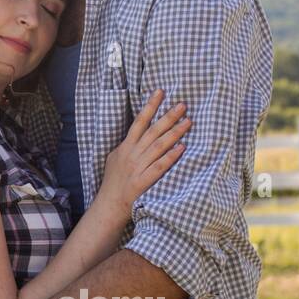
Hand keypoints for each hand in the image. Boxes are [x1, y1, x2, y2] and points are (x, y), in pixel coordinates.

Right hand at [96, 89, 190, 221]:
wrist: (109, 205)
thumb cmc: (113, 183)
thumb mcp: (114, 159)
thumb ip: (126, 147)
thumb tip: (137, 135)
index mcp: (125, 147)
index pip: (139, 122)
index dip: (150, 106)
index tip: (161, 92)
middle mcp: (132, 154)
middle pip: (153, 131)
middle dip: (168, 116)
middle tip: (183, 104)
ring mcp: (138, 167)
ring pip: (159, 146)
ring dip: (174, 133)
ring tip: (188, 122)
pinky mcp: (144, 181)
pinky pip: (160, 166)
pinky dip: (171, 156)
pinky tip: (182, 148)